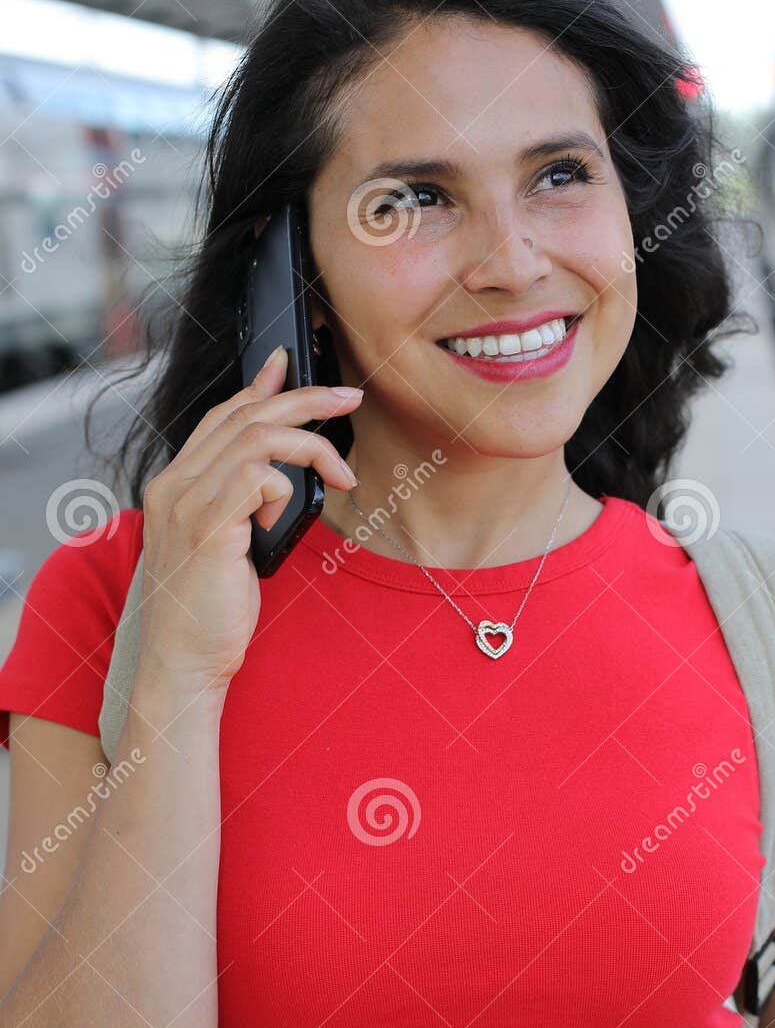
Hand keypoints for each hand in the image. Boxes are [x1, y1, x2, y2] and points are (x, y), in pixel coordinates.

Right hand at [138, 346, 360, 695]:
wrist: (181, 662)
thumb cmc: (207, 613)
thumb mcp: (227, 546)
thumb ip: (241, 506)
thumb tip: (278, 477)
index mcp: (174, 486)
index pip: (220, 416)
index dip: (258, 387)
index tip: (289, 364)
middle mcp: (173, 486)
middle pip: (244, 414)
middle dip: (303, 397)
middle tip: (348, 396)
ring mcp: (186, 504)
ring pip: (256, 437)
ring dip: (310, 444)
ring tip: (342, 472)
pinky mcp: (208, 528)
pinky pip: (257, 477)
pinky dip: (283, 489)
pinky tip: (281, 522)